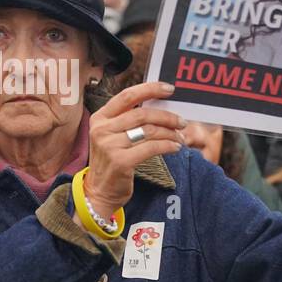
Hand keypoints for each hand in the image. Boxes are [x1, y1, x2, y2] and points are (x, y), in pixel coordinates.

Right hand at [82, 81, 184, 217]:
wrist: (99, 192)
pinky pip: (151, 148)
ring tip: (180, 137)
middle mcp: (101, 129)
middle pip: (142, 114)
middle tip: (181, 122)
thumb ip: (129, 121)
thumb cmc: (111, 161)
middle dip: (166, 116)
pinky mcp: (120, 162)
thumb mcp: (112, 136)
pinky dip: (167, 145)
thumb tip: (161, 108)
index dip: (150, 89)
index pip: (127, 96)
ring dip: (170, 133)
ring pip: (149, 130)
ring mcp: (109, 146)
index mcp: (100, 118)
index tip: (169, 89)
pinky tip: (175, 147)